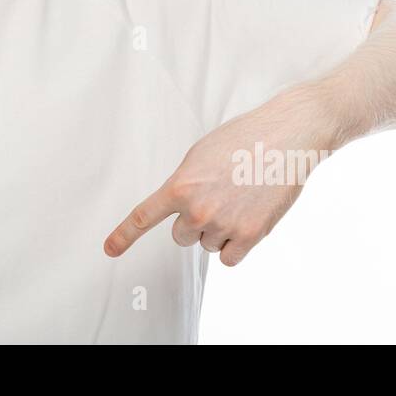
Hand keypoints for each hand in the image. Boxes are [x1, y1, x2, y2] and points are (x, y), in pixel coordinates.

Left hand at [103, 87, 334, 265]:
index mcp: (181, 185)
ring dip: (219, 230)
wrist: (286, 138)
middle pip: (181, 236)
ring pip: (208, 245)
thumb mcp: (200, 155)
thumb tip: (179, 207)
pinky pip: (229, 258)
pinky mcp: (250, 236)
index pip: (145, 216)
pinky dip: (236, 246)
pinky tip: (248, 220)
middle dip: (195, 221)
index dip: (125, 235)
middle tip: (219, 196)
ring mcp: (224, 225)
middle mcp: (197, 210)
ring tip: (240, 200)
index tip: (109, 250)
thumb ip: (184, 184)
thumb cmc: (243, 140)